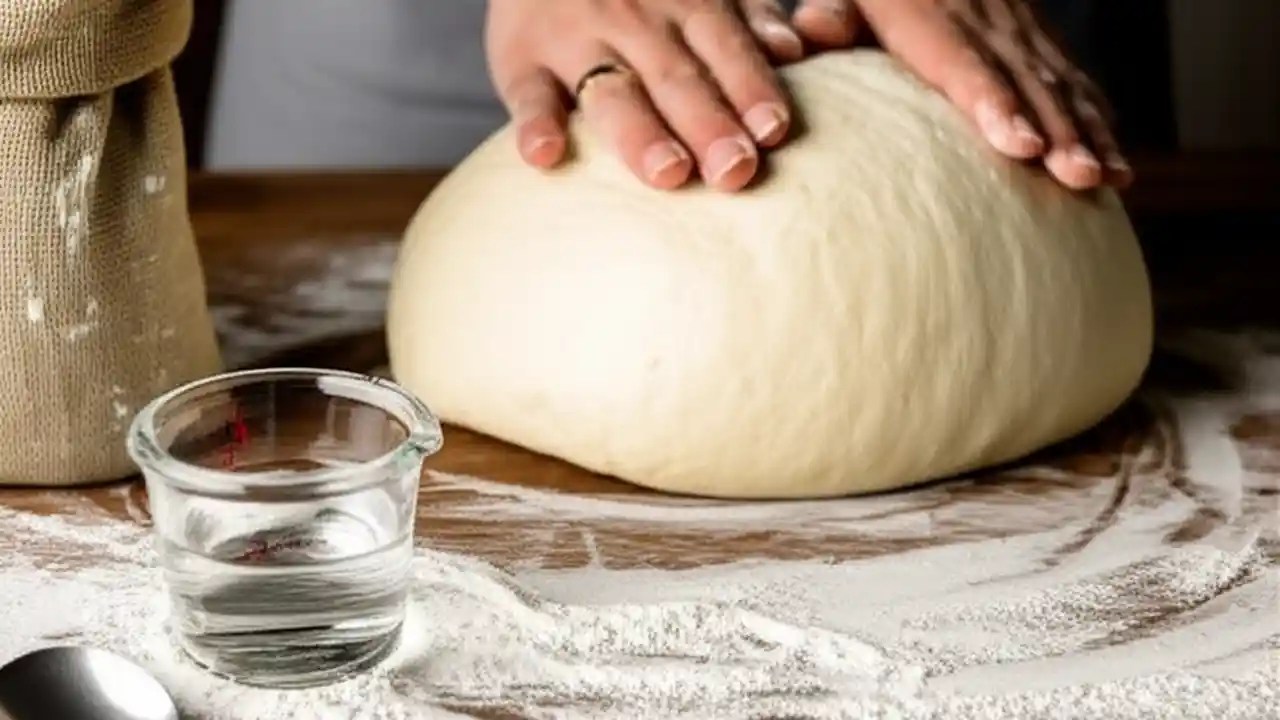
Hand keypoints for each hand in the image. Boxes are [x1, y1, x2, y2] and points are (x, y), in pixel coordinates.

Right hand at [486, 0, 804, 191]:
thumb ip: (746, 21)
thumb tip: (793, 53)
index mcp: (685, 3)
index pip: (723, 47)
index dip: (749, 87)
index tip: (773, 131)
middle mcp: (631, 18)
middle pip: (675, 77)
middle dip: (706, 122)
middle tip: (734, 170)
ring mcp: (573, 38)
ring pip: (610, 90)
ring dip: (639, 132)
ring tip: (668, 172)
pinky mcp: (519, 58)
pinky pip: (527, 93)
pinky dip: (534, 123)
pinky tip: (545, 156)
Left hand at [789, 0, 1131, 189]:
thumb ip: (830, 13)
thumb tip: (810, 33)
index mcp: (926, 11)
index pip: (963, 62)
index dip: (995, 104)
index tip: (1021, 148)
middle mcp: (983, 18)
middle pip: (1024, 79)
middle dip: (1057, 131)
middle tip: (1078, 178)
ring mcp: (1017, 27)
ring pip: (1059, 82)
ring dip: (1086, 133)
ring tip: (1105, 180)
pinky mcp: (1037, 39)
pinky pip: (1075, 82)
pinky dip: (1099, 123)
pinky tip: (1115, 166)